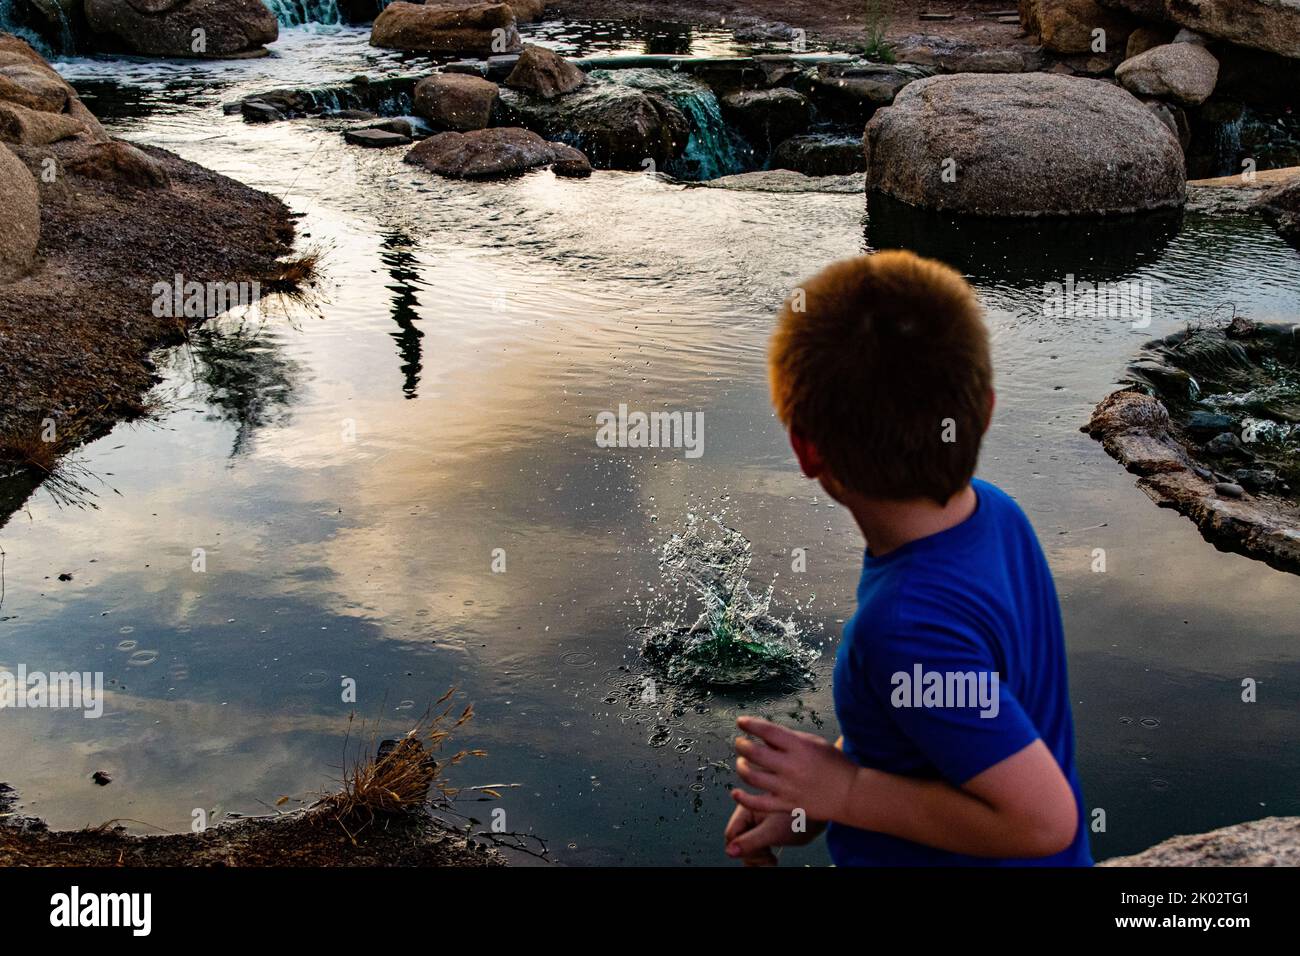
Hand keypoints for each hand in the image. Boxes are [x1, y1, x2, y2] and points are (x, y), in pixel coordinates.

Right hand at [723, 801, 816, 863]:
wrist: (822, 813)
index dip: (741, 848)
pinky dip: (763, 857)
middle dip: (752, 855)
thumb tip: (730, 851)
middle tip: (769, 861)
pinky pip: (757, 848)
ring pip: (747, 848)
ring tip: (772, 862)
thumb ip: (750, 841)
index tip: (759, 854)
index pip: (732, 834)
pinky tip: (772, 860)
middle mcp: (750, 815)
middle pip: (739, 842)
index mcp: (747, 808)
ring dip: (758, 858)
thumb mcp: (773, 831)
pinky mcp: (766, 832)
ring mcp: (758, 825)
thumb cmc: (800, 815)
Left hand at [732, 715, 858, 823]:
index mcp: (799, 746)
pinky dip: (743, 798)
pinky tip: (736, 792)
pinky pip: (758, 804)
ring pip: (751, 776)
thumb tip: (764, 736)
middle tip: (740, 742)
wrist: (851, 793)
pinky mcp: (787, 806)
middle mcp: (791, 766)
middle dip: (741, 745)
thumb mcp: (814, 742)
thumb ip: (789, 739)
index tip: (740, 722)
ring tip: (741, 763)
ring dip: (741, 767)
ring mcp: (788, 788)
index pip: (767, 731)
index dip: (750, 724)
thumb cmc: (834, 764)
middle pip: (754, 753)